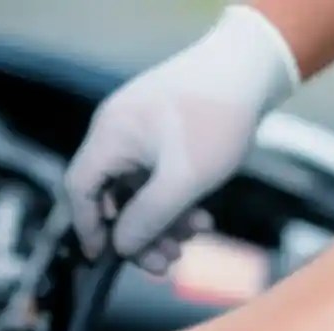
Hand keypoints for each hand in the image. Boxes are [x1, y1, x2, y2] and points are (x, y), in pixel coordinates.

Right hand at [65, 5, 299, 273]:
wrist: (254, 64)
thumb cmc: (218, 118)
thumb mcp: (185, 178)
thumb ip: (149, 217)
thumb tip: (121, 248)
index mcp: (110, 137)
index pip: (80, 189)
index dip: (88, 227)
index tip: (104, 259)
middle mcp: (116, 131)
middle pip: (110, 194)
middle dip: (138, 232)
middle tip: (165, 262)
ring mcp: (138, 130)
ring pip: (137, 189)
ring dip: (161, 220)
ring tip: (192, 239)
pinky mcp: (160, 130)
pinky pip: (154, 174)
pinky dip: (172, 199)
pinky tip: (199, 216)